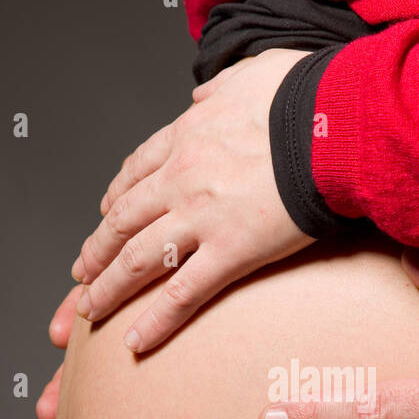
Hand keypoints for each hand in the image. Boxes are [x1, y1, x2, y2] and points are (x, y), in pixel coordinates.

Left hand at [71, 49, 315, 351]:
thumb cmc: (307, 97)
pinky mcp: (231, 251)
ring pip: (138, 259)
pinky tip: (135, 342)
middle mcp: (182, 179)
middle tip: (82, 272)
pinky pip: (182, 293)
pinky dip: (154, 321)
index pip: (138, 170)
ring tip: (91, 311)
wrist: (336, 123)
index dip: (115, 196)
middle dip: (97, 250)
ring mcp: (202, 217)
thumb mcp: (253, 75)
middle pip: (123, 220)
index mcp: (188, 136)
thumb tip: (203, 97)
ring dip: (108, 288)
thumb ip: (223, 88)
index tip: (105, 213)